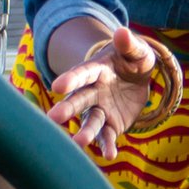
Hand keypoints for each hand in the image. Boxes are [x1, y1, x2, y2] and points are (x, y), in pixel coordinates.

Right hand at [48, 21, 160, 160]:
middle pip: (79, 100)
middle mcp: (93, 92)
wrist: (135, 78)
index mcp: (97, 70)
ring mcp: (101, 109)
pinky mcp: (111, 125)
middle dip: (67, 109)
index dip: (71, 79)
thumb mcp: (135, 51)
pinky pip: (108, 136)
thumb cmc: (131, 61)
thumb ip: (129, 44)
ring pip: (91, 121)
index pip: (82, 74)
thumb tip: (122, 32)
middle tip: (53, 118)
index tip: (57, 86)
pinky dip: (107, 146)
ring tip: (78, 143)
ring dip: (85, 132)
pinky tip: (109, 156)